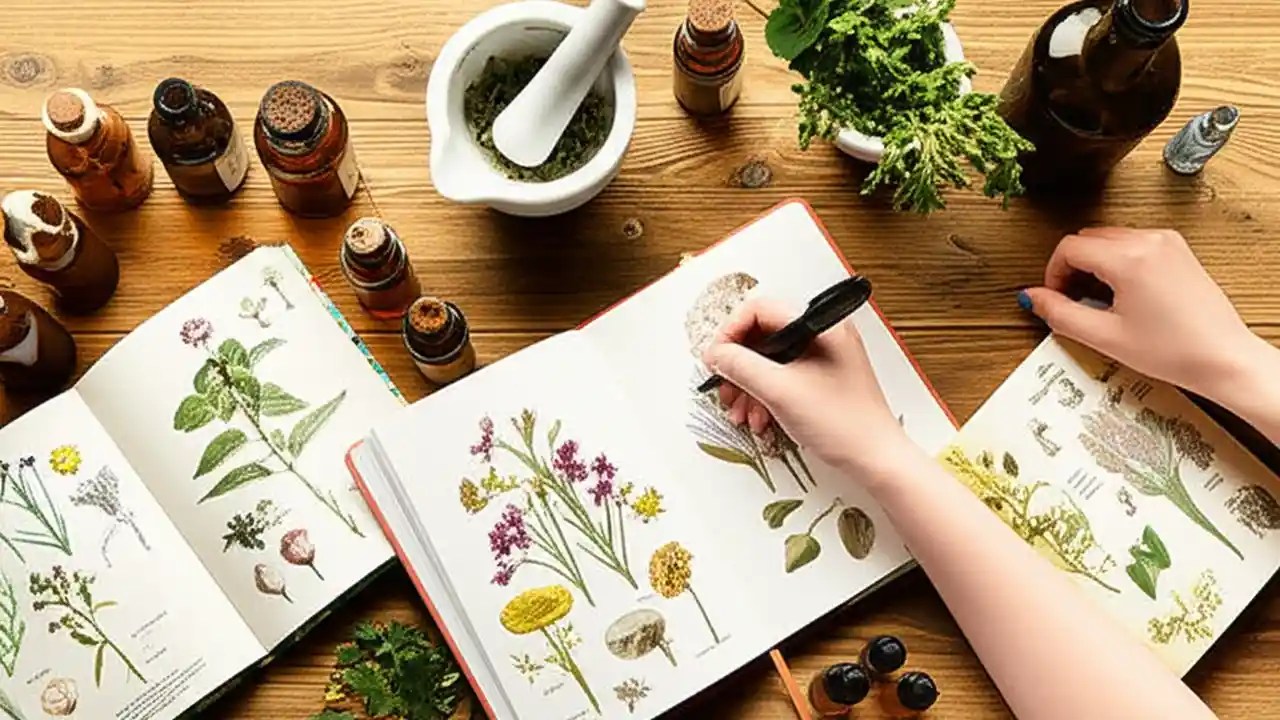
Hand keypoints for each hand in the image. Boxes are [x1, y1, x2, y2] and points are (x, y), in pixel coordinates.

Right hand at [702, 295, 917, 483]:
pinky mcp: (821, 377)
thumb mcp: (780, 391)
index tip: (716, 359)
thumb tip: (715, 353)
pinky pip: (782, 376)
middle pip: (762, 335)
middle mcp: (823, 334)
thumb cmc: (841, 423)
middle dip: (738, 365)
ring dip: (748, 385)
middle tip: (725, 389)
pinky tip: (759, 418)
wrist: (874, 459)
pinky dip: (764, 395)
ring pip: (769, 359)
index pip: (760, 309)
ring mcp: (823, 356)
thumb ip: (741, 366)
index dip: (731, 332)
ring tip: (741, 412)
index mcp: (820, 325)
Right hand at [1022, 227, 1266, 402]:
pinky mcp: (1178, 251)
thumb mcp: (1105, 337)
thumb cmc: (1175, 350)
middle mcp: (1150, 241)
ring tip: (1099, 300)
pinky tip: (1122, 294)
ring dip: (1094, 263)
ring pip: (1110, 239)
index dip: (1052, 273)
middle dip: (1072, 266)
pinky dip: (1118, 262)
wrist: (1223, 357)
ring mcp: (1168, 243)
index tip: (1054, 297)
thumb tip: (1032, 297)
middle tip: (1072, 300)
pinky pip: (1134, 243)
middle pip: (1089, 239)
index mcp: (1130, 258)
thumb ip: (1060, 314)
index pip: (1070, 247)